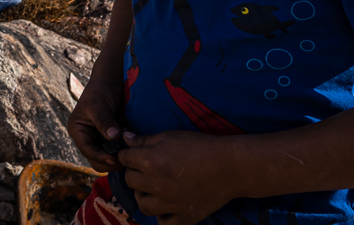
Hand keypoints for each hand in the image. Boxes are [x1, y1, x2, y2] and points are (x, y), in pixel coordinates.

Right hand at [66, 75, 126, 172]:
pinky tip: (133, 144)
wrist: (113, 80)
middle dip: (109, 161)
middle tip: (125, 159)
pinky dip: (126, 150)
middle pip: (97, 159)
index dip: (100, 157)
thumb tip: (113, 138)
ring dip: (119, 156)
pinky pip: (119, 150)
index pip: (87, 151)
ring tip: (129, 151)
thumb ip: (104, 122)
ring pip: (109, 157)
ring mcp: (101, 138)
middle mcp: (88, 137)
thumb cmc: (100, 89)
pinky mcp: (114, 138)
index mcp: (78, 131)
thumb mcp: (98, 105)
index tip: (114, 158)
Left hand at [118, 130, 236, 224]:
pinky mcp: (183, 217)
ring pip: (142, 204)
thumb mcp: (169, 136)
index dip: (128, 155)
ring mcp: (169, 204)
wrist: (229, 167)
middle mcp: (155, 184)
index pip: (124, 159)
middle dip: (134, 173)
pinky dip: (162, 216)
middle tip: (144, 170)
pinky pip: (164, 223)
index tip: (133, 155)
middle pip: (130, 181)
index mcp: (150, 161)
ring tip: (152, 189)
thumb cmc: (199, 147)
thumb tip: (125, 139)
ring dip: (143, 195)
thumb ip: (144, 140)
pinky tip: (166, 207)